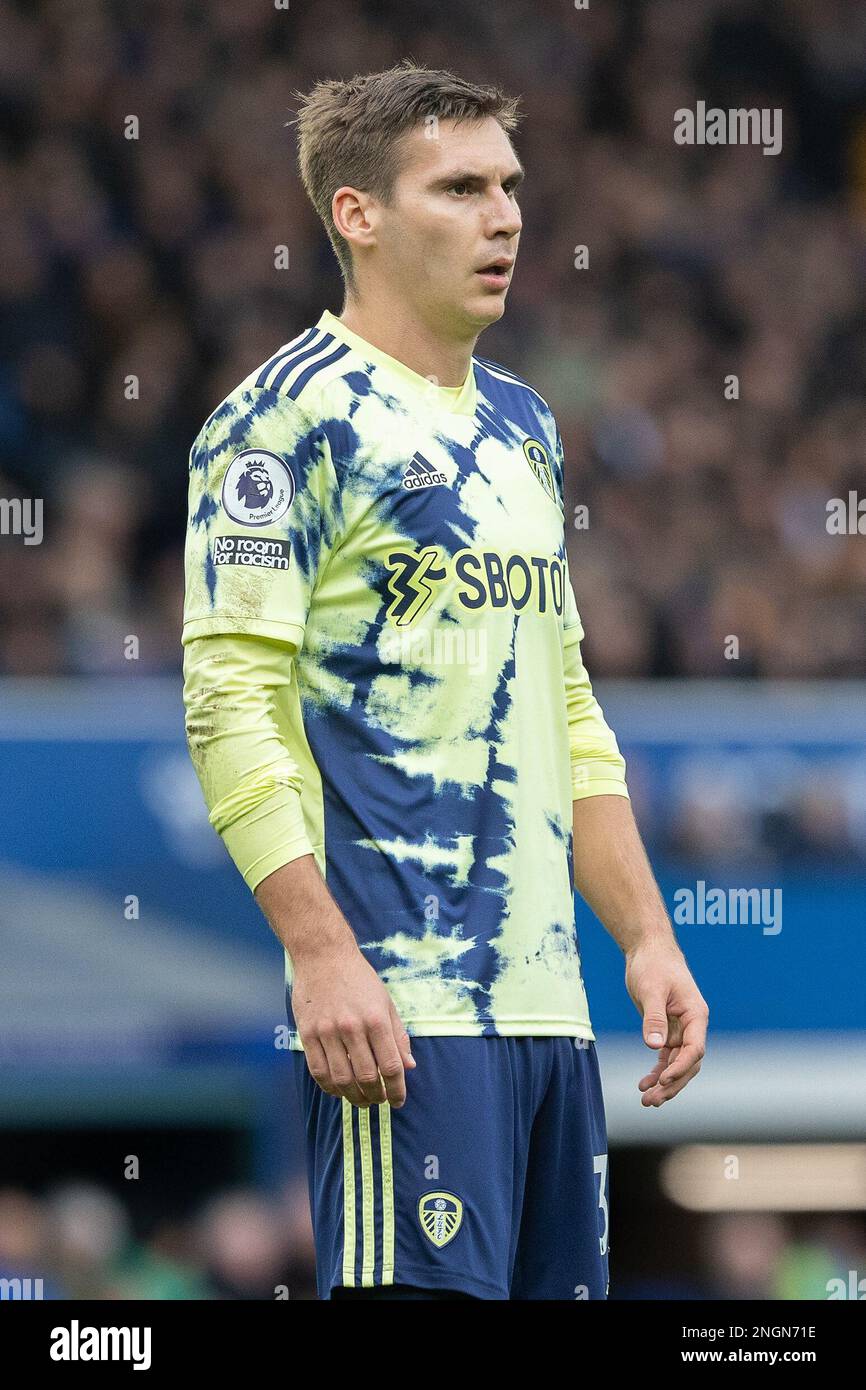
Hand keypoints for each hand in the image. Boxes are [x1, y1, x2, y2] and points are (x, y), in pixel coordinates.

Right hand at [292, 941, 415, 1107]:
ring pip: (342, 1079)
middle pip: (367, 1077)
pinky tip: (339, 1089)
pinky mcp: (308, 1033)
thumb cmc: (359, 979)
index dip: (397, 1089)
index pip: (391, 1066)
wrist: (324, 956)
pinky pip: (319, 1071)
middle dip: (376, 1096)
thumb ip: (398, 1035)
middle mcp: (353, 1027)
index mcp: (376, 1020)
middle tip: (378, 1100)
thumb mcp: (386, 1002)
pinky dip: (330, 1087)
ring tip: (361, 1099)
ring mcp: (328, 1031)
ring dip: (354, 1097)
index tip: (398, 1101)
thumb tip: (409, 1066)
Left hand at [624, 939, 707, 1106]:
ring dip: (664, 1083)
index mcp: (696, 1015)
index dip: (680, 1067)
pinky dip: (657, 1071)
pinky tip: (644, 1084)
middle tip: (652, 1100)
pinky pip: (666, 1057)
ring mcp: (680, 1030)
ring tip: (647, 1100)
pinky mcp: (667, 1030)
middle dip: (672, 1084)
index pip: (695, 1049)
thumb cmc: (653, 965)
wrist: (648, 950)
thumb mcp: (651, 989)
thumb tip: (654, 1046)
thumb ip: (654, 1018)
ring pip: (677, 1064)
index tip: (662, 1079)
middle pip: (688, 1063)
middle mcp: (692, 1026)